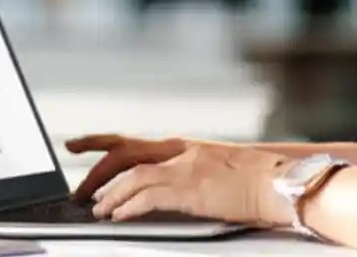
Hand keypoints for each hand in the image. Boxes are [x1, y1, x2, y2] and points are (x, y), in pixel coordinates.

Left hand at [72, 136, 293, 224]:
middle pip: (123, 155)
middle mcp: (179, 152)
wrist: (281, 183)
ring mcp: (185, 168)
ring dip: (111, 195)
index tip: (74, 144)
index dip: (98, 141)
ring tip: (98, 210)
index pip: (130, 140)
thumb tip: (161, 187)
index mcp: (182, 146)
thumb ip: (186, 170)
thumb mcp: (214, 167)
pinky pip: (150, 196)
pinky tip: (120, 216)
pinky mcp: (193, 189)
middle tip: (79, 193)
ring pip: (133, 176)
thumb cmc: (256, 180)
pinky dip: (130, 206)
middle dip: (96, 175)